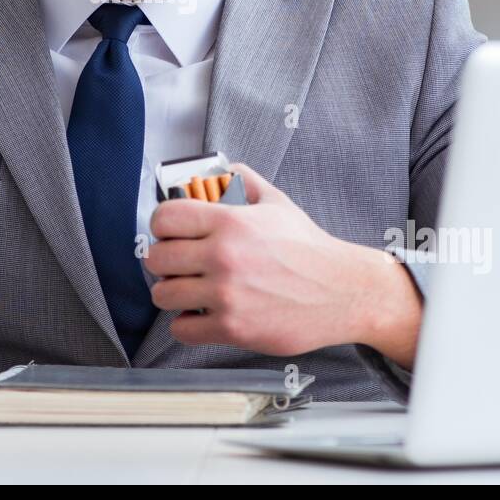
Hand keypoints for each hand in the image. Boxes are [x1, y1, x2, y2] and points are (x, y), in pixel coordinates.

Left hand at [144, 162, 421, 361]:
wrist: (342, 292)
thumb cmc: (309, 250)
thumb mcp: (277, 201)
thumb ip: (243, 180)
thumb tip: (218, 170)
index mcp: (230, 222)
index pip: (164, 218)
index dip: (161, 225)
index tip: (168, 232)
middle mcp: (224, 257)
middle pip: (157, 257)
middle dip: (164, 259)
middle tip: (178, 262)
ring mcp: (226, 295)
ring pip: (164, 294)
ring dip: (173, 292)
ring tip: (189, 288)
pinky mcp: (232, 328)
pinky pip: (182, 329)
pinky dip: (186, 323)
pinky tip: (201, 313)